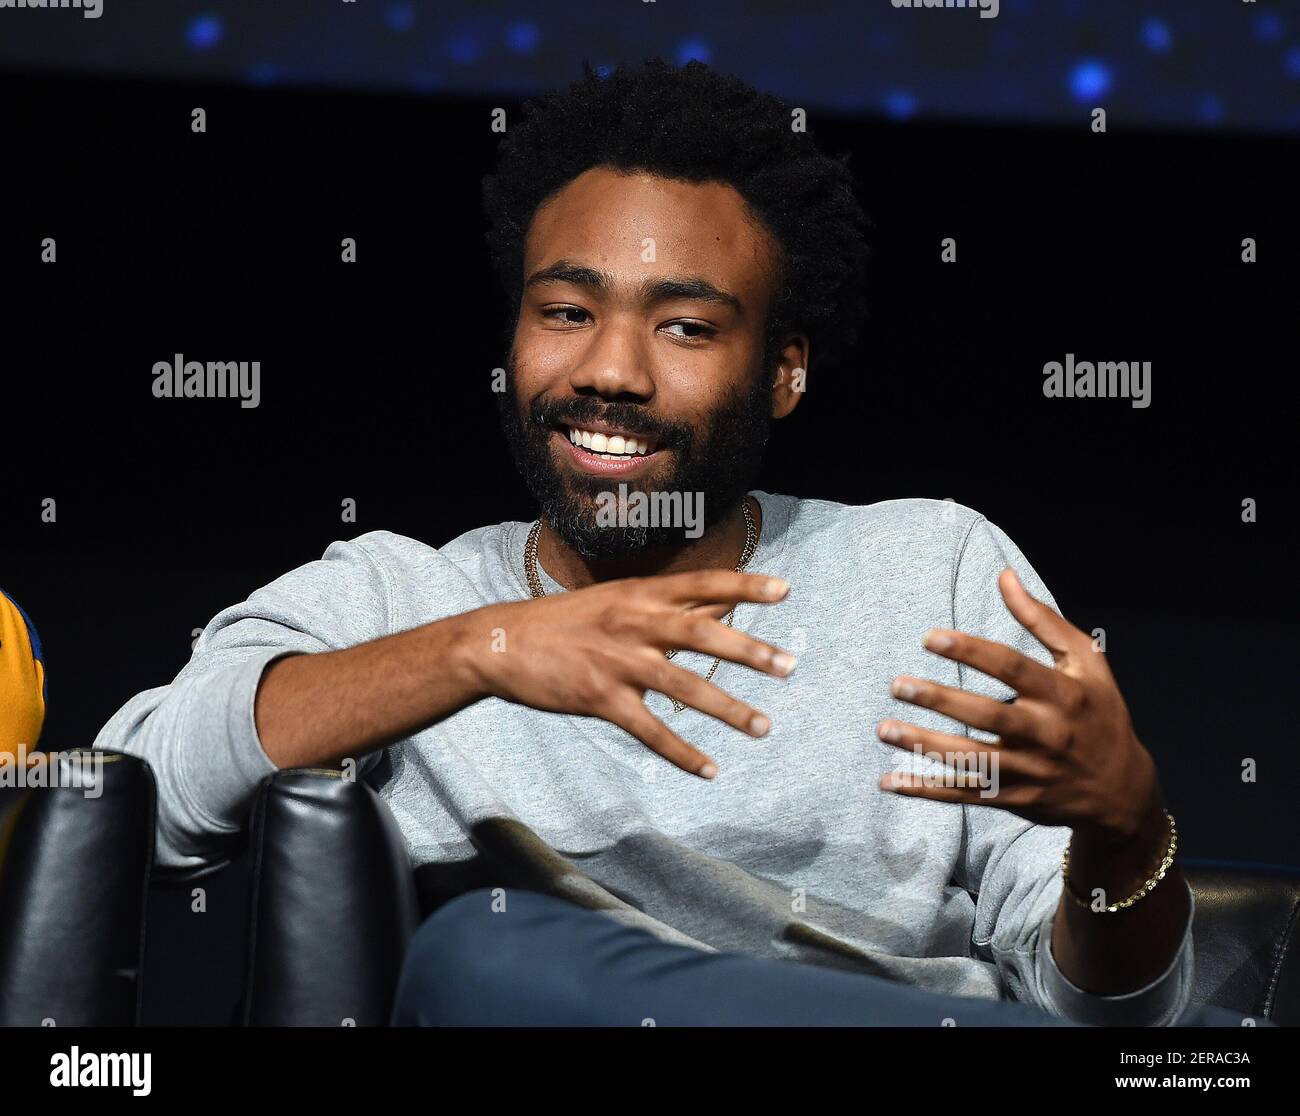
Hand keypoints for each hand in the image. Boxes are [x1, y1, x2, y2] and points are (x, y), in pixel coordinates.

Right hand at [467, 570, 795, 778]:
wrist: (501, 643)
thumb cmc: (566, 621)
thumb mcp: (617, 599)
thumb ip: (669, 604)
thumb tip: (726, 602)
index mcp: (639, 593)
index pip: (701, 583)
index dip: (744, 585)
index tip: (785, 589)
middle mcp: (632, 622)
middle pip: (700, 632)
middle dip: (748, 649)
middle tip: (790, 665)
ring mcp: (616, 662)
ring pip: (682, 686)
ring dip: (727, 708)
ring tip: (764, 727)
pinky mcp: (599, 698)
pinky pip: (649, 730)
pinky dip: (681, 753)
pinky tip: (710, 770)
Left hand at [874, 567, 1160, 844]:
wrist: (1123, 790)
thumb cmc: (1099, 712)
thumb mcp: (1086, 662)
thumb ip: (1042, 620)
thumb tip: (1003, 576)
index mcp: (1063, 694)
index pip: (1011, 667)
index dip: (970, 650)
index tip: (929, 637)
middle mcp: (1046, 733)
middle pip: (986, 714)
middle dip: (939, 700)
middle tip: (897, 684)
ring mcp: (1029, 770)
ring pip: (970, 758)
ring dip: (923, 745)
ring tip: (884, 728)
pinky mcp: (1014, 799)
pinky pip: (964, 794)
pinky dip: (926, 790)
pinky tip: (890, 781)